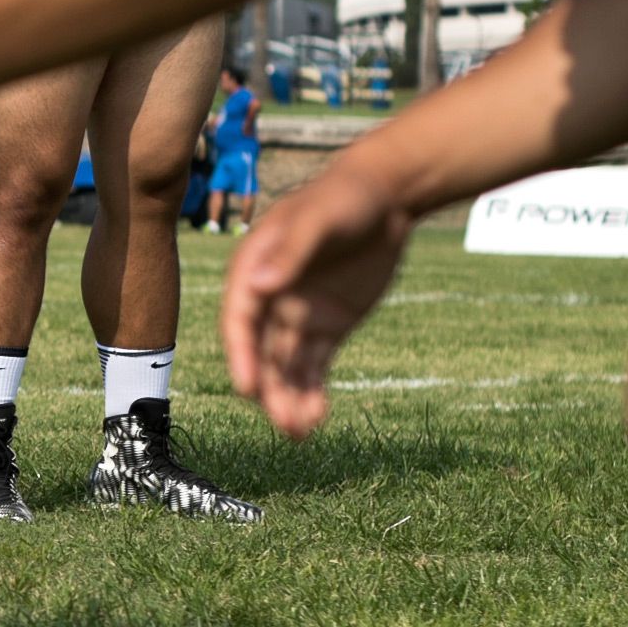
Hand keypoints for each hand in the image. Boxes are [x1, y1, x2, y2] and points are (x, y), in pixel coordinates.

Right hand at [221, 160, 417, 438]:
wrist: (387, 196)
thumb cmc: (345, 197)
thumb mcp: (319, 219)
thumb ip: (291, 253)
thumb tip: (258, 288)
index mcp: (255, 270)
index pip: (240, 320)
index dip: (241, 355)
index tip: (248, 388)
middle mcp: (270, 298)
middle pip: (261, 352)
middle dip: (269, 389)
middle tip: (286, 423)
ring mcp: (297, 314)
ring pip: (286, 367)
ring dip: (290, 398)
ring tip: (304, 430)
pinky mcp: (327, 326)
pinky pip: (314, 366)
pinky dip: (313, 391)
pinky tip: (318, 415)